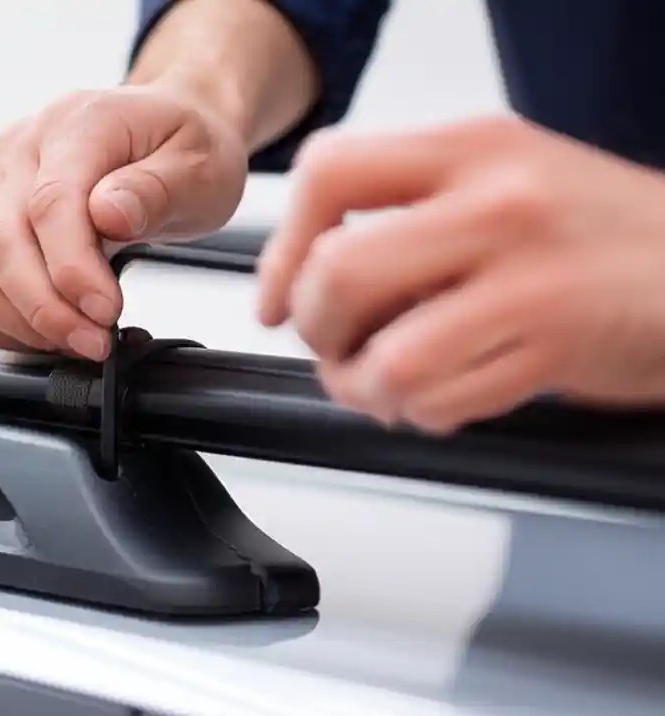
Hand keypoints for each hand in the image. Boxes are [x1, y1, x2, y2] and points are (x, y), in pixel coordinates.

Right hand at [0, 86, 248, 359]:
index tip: (105, 311)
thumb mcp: (199, 164)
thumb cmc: (183, 146)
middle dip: (45, 309)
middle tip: (94, 341)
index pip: (50, 203)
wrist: (167, 130)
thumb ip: (155, 189)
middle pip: (0, 242)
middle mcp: (21, 150)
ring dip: (17, 319)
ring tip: (74, 338)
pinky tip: (46, 330)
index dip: (72, 269)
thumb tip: (108, 214)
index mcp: (75, 124)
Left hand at [256, 115, 664, 434]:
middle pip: (337, 274)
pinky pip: (442, 399)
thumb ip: (409, 204)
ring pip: (385, 356)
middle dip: (316, 330)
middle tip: (333, 345)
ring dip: (364, 389)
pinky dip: (424, 412)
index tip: (275, 298)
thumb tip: (302, 265)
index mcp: (471, 147)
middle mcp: (496, 202)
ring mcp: (529, 276)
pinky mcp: (555, 344)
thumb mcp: (503, 176)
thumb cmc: (596, 231)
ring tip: (382, 384)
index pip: (329, 174)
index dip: (281, 250)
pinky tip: (442, 395)